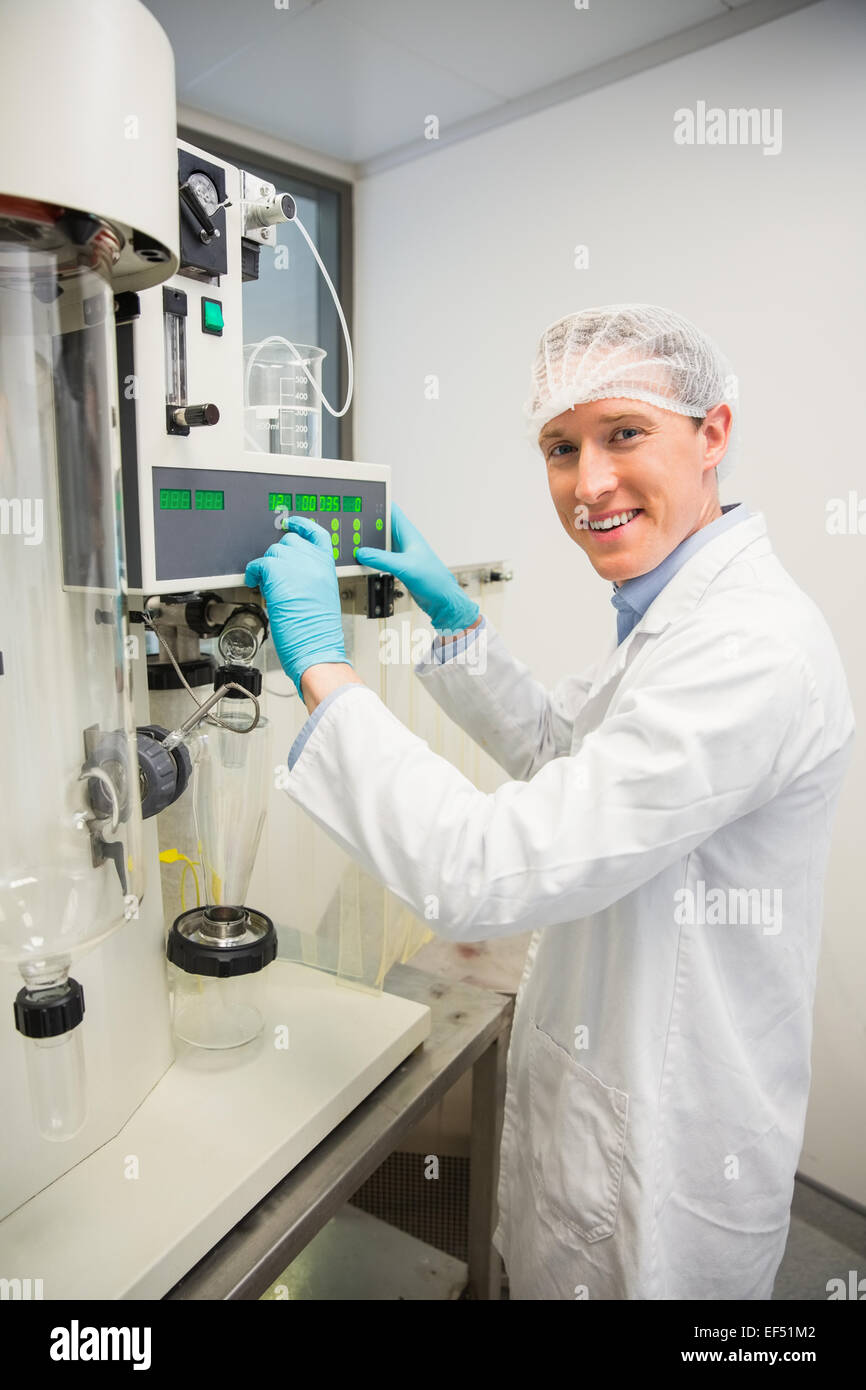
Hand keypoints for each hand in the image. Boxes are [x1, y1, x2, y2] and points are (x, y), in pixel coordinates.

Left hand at [245, 517, 349, 697]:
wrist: (318, 648)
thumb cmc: (319, 634)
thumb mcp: (322, 597)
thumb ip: (310, 577)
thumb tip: (290, 574)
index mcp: (328, 566)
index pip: (316, 533)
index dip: (301, 525)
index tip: (291, 523)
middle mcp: (314, 561)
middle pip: (288, 541)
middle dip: (278, 557)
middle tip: (275, 577)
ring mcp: (297, 565)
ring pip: (272, 552)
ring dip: (266, 567)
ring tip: (268, 586)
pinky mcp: (278, 572)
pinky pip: (258, 564)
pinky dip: (253, 573)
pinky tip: (255, 584)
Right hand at [355, 503, 479, 633]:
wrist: (441, 599)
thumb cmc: (434, 580)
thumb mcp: (405, 567)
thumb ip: (382, 559)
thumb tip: (362, 553)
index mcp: (408, 533)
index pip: (390, 510)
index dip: (377, 502)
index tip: (360, 500)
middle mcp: (404, 540)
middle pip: (381, 525)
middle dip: (366, 523)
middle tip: (349, 524)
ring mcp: (400, 553)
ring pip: (379, 541)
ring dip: (368, 542)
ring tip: (352, 542)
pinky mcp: (398, 565)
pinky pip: (380, 556)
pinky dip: (371, 557)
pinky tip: (362, 560)